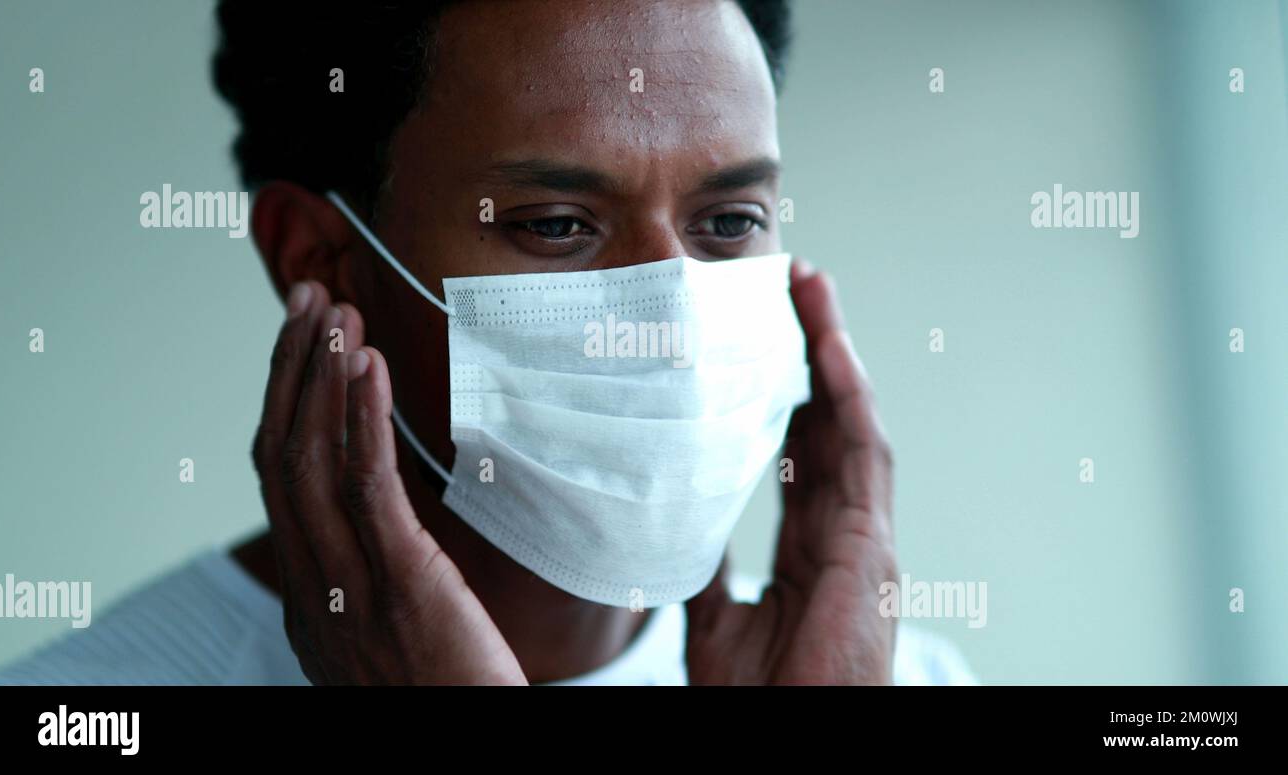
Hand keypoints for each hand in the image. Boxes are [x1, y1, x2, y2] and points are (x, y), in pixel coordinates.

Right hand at [250, 281, 525, 684]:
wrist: (469, 747)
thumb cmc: (449, 695)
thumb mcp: (391, 634)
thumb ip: (373, 578)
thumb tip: (381, 522)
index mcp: (310, 596)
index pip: (277, 480)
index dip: (283, 402)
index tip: (301, 343)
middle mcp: (313, 588)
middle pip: (278, 456)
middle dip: (290, 371)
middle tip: (310, 300)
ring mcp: (349, 588)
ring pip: (308, 463)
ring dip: (318, 377)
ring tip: (337, 311)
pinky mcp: (401, 585)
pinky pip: (367, 489)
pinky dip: (360, 420)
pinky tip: (368, 366)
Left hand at [684, 259, 896, 683]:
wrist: (792, 736)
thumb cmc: (765, 696)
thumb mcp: (715, 618)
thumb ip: (707, 565)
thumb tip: (677, 517)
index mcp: (814, 546)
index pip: (803, 448)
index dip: (787, 389)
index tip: (763, 338)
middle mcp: (846, 531)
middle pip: (830, 419)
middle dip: (813, 349)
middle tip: (791, 285)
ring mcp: (864, 536)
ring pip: (853, 421)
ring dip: (835, 352)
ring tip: (812, 290)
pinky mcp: (871, 548)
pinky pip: (865, 457)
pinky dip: (850, 398)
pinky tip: (831, 350)